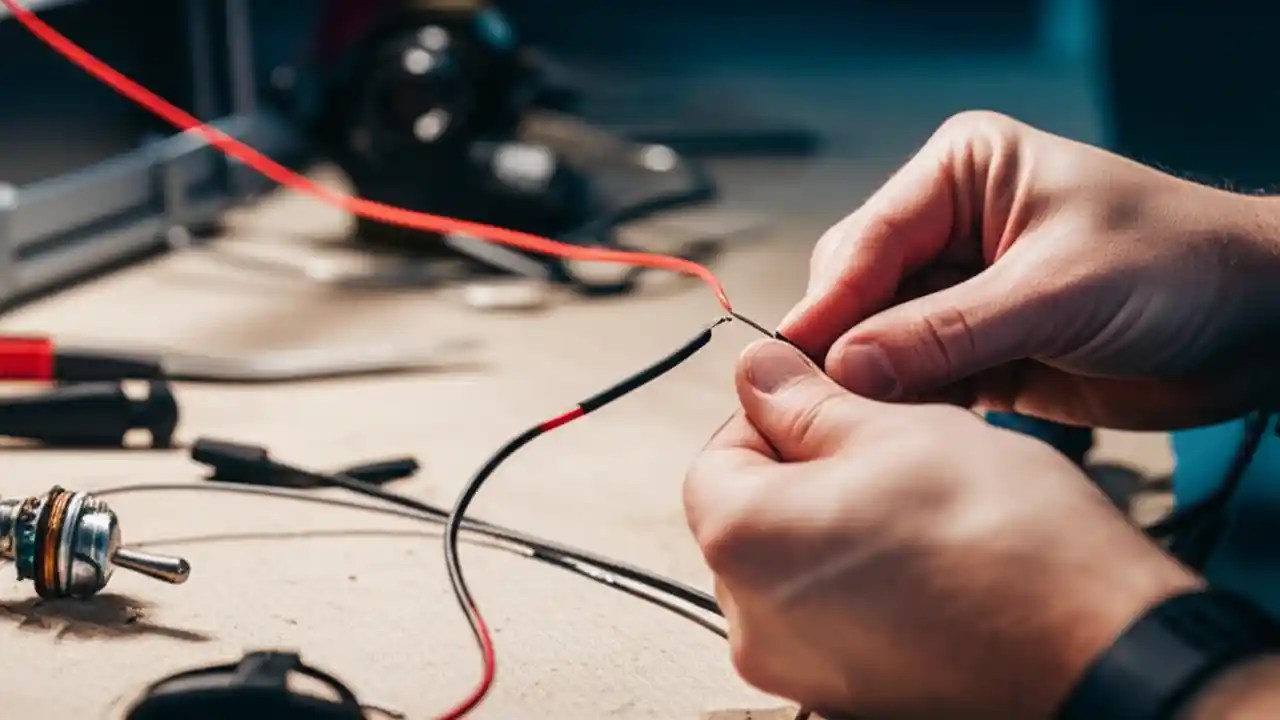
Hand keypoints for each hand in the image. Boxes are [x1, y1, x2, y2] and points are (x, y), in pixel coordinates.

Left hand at [685, 340, 1200, 718]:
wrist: (1101, 651)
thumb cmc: (1010, 541)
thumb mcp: (895, 427)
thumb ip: (804, 398)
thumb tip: (759, 372)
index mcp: (741, 541)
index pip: (717, 453)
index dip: (775, 414)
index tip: (827, 403)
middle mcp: (752, 621)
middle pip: (749, 514)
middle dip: (805, 470)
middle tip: (882, 447)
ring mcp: (796, 669)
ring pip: (791, 565)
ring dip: (835, 522)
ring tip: (915, 503)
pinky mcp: (844, 695)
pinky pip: (827, 616)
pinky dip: (858, 579)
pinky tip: (924, 557)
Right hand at [781, 111, 1279, 428]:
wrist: (1255, 325)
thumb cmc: (1177, 268)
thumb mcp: (1057, 291)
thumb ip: (947, 331)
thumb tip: (847, 365)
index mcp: (960, 173)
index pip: (867, 239)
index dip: (829, 304)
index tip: (793, 361)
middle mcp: (948, 226)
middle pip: (859, 291)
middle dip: (848, 347)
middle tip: (825, 406)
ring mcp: (959, 290)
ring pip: (879, 341)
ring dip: (876, 385)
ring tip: (864, 429)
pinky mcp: (975, 346)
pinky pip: (917, 378)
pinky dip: (910, 407)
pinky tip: (908, 432)